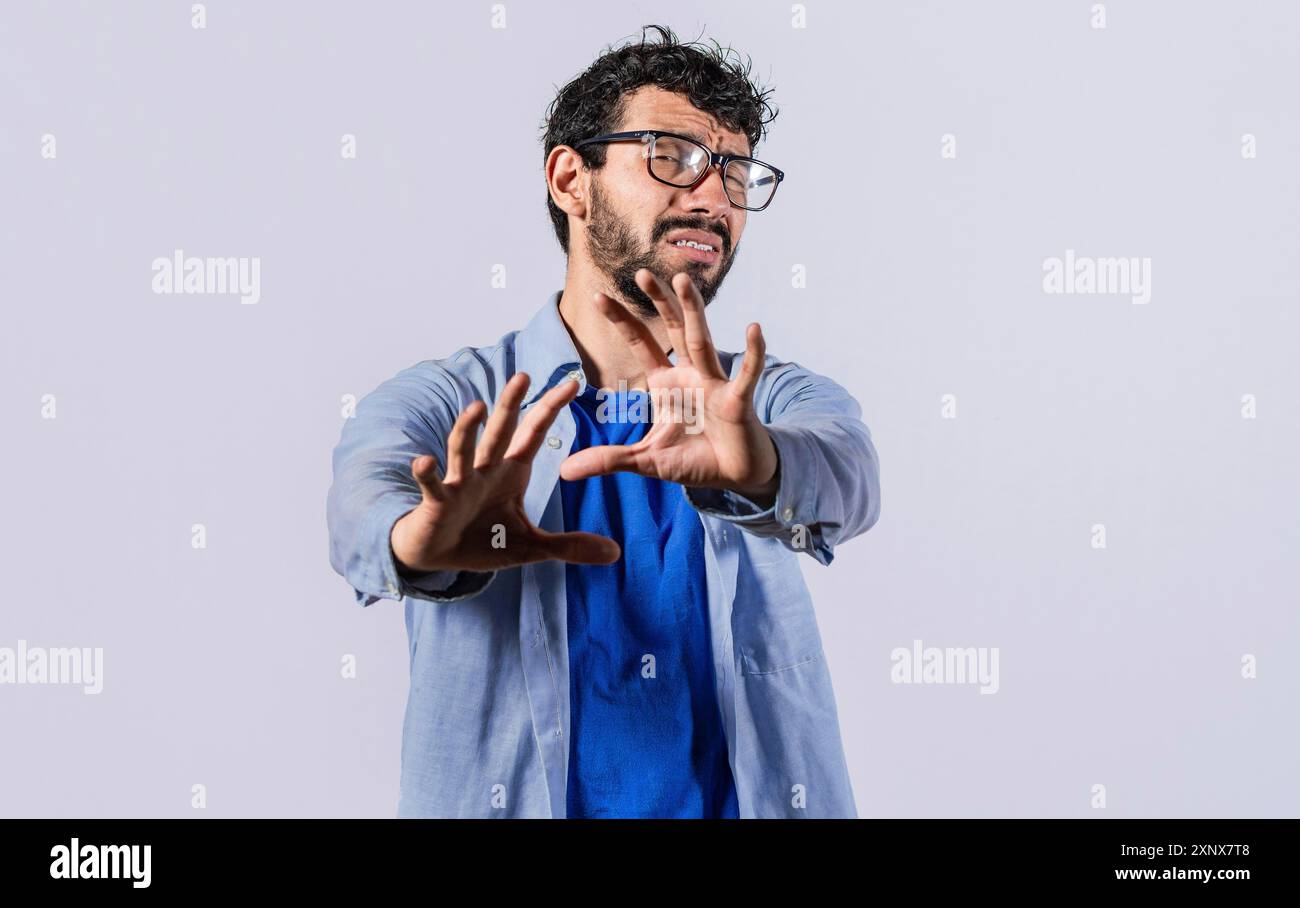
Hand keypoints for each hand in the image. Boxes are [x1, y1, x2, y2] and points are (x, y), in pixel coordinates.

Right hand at [392, 373, 620, 573]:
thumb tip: (615, 552)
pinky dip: (427, 475)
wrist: (439, 554)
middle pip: (500, 432)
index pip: (534, 434)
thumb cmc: (483, 540)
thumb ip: (570, 546)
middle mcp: (485, 470)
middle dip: (510, 405)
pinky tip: (424, 462)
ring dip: (468, 430)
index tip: (573, 383)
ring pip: (464, 451)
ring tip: (476, 408)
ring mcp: (460, 484)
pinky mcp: (438, 502)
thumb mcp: (531, 547)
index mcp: (510, 472)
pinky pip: (433, 486)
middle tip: (523, 376)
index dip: (551, 409)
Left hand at [559, 268, 778, 505]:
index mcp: (666, 383)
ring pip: (700, 341)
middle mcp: (690, 375)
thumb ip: (608, 461)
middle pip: (671, 329)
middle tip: (641, 273)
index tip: (597, 296)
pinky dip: (752, 354)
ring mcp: (715, 384)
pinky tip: (753, 328)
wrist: (736, 475)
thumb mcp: (646, 461)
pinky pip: (746, 374)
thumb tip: (565, 471)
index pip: (640, 344)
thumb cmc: (695, 459)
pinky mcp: (737, 401)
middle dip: (658, 302)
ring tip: (683, 282)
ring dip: (692, 312)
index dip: (621, 321)